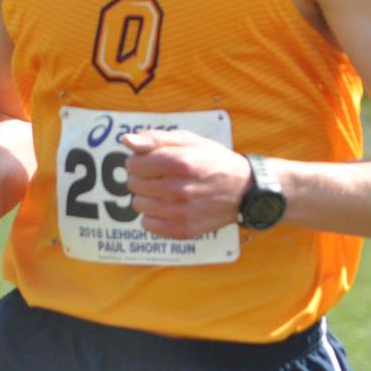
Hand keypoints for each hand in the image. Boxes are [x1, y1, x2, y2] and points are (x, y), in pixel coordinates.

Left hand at [121, 130, 250, 239]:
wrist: (244, 190)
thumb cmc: (214, 162)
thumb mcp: (190, 141)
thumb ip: (156, 139)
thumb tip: (126, 141)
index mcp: (180, 162)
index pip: (134, 164)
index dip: (141, 160)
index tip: (155, 161)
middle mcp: (179, 189)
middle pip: (134, 184)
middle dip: (144, 177)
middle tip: (165, 176)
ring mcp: (180, 213)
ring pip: (138, 204)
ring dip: (148, 197)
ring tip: (169, 191)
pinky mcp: (182, 230)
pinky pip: (147, 224)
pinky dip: (155, 215)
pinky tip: (171, 207)